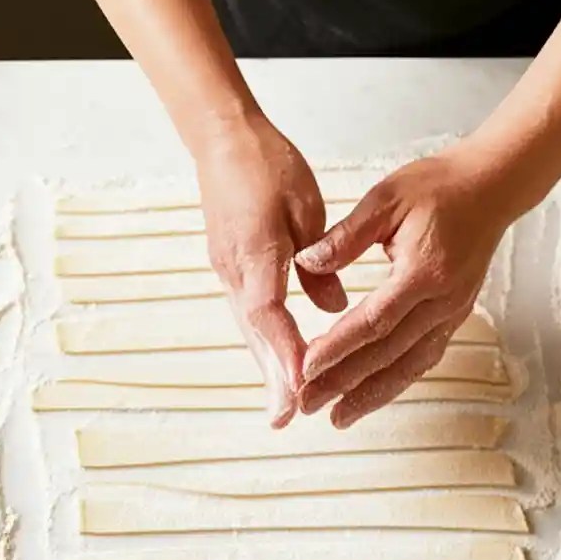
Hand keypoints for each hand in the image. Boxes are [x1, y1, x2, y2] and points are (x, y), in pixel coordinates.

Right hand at [196, 114, 346, 427]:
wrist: (223, 140)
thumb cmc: (268, 165)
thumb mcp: (305, 206)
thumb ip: (319, 259)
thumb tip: (337, 303)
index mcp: (257, 250)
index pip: (270, 311)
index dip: (286, 349)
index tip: (302, 382)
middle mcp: (235, 268)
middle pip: (255, 333)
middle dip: (273, 377)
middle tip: (286, 419)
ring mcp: (227, 270)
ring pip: (250, 328)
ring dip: (266, 367)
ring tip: (283, 407)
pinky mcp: (228, 268)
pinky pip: (248, 314)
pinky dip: (263, 343)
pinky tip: (277, 363)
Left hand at [294, 147, 538, 427]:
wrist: (491, 186)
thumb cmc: (438, 186)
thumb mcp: (385, 199)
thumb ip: (345, 236)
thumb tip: (306, 262)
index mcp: (423, 271)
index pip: (374, 321)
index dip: (339, 348)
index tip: (307, 368)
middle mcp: (442, 300)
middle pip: (388, 353)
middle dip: (345, 382)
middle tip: (307, 403)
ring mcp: (453, 312)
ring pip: (409, 364)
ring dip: (372, 394)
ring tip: (338, 417)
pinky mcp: (455, 315)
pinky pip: (424, 356)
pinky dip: (397, 380)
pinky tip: (373, 395)